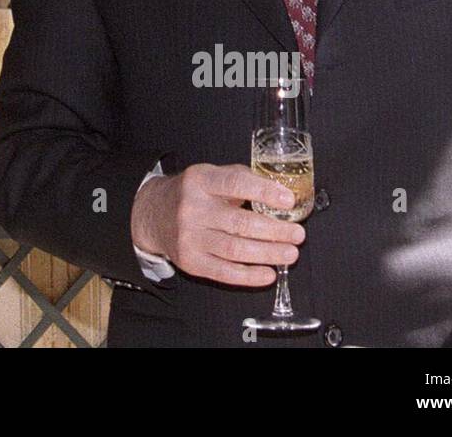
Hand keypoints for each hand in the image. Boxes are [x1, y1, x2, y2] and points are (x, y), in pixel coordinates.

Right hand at [131, 163, 304, 285]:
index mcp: (200, 181)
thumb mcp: (209, 176)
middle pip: (240, 223)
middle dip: (275, 231)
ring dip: (268, 253)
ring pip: (235, 250)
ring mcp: (190, 237)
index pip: (234, 184)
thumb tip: (278, 190)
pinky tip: (268, 273)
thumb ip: (239, 178)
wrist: (153, 214)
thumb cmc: (191, 194)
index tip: (288, 200)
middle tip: (297, 233)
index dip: (264, 192)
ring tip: (290, 253)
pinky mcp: (190, 261)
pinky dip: (249, 275)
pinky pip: (224, 272)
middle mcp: (192, 208)